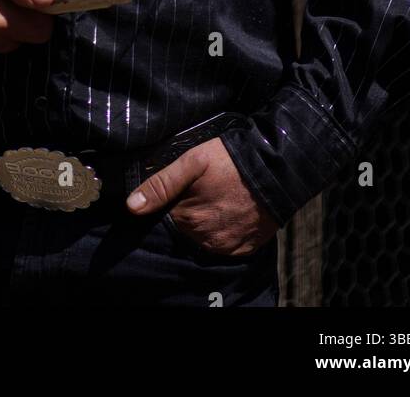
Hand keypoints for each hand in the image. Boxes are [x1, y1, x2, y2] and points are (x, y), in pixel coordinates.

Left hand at [125, 136, 278, 255]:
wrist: (278, 169)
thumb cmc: (232, 161)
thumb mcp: (193, 162)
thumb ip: (162, 184)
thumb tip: (132, 207)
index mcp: (187, 219)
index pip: (164, 217)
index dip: (167, 203)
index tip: (178, 192)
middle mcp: (204, 239)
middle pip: (183, 228)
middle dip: (186, 212)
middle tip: (200, 191)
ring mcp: (225, 246)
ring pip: (202, 237)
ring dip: (203, 223)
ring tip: (215, 199)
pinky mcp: (244, 248)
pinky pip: (224, 244)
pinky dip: (222, 231)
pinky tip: (228, 212)